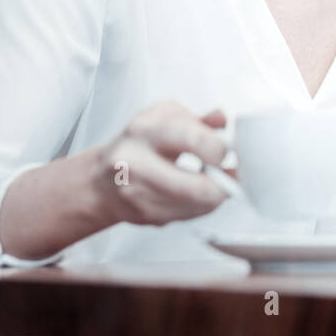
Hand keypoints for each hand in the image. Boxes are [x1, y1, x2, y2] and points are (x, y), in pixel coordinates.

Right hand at [93, 100, 232, 226]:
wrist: (102, 178)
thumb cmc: (137, 143)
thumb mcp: (164, 117)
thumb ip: (198, 120)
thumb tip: (222, 118)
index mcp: (144, 132)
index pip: (192, 140)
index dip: (219, 149)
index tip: (227, 150)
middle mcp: (136, 165)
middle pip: (195, 188)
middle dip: (224, 185)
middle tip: (233, 175)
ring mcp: (138, 196)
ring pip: (196, 206)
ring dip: (216, 196)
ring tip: (217, 180)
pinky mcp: (146, 217)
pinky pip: (189, 216)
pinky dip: (203, 206)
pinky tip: (199, 192)